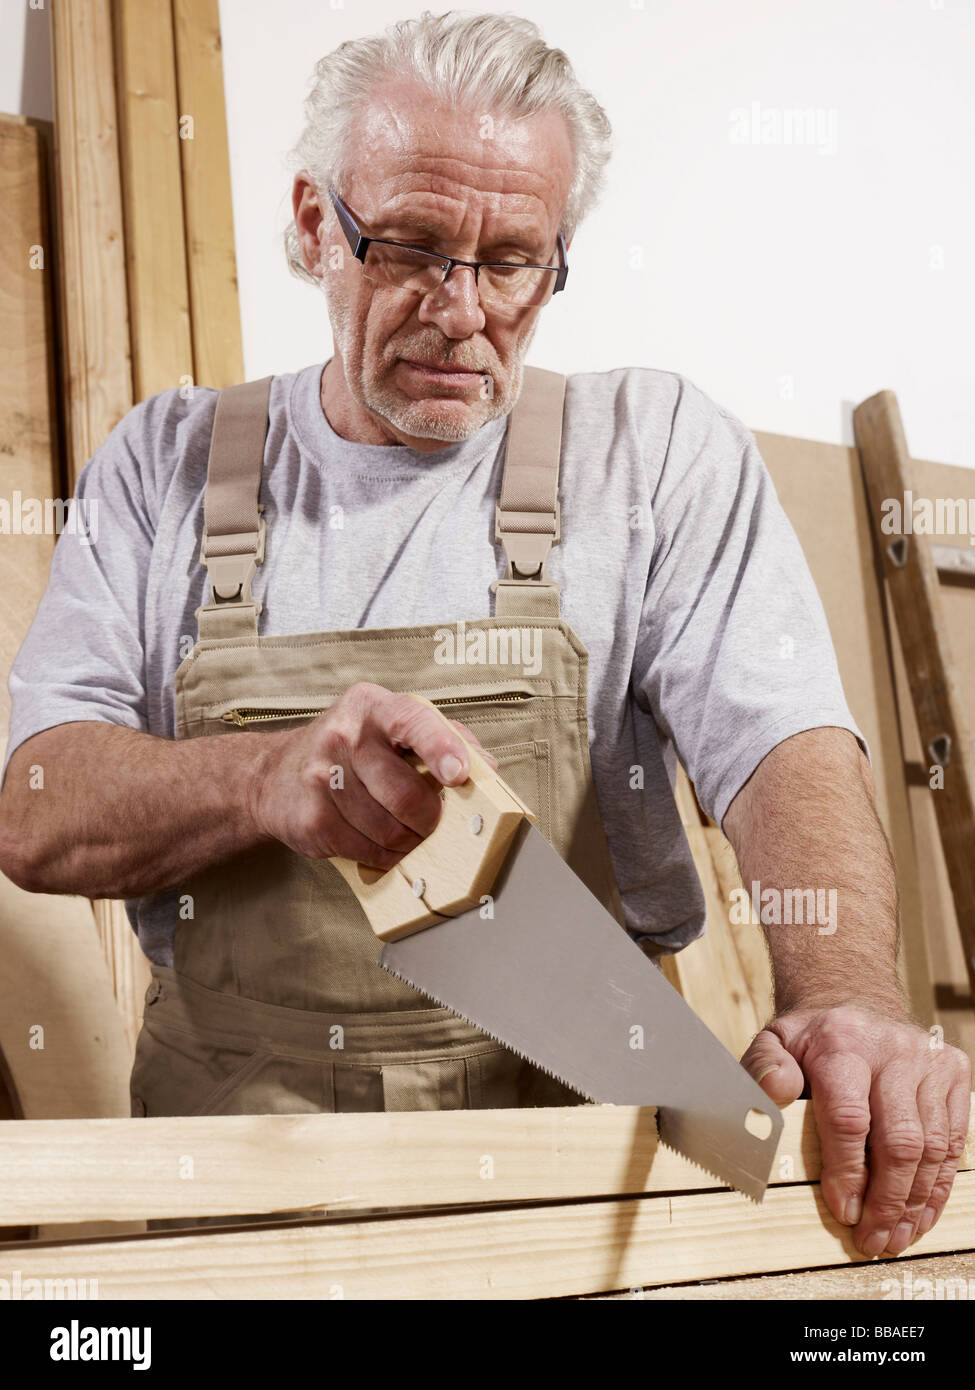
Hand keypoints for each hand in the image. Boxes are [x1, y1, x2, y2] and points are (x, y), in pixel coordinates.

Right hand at [248, 682, 496, 867]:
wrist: (276, 774)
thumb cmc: (352, 750)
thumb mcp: (392, 726)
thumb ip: (442, 738)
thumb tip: (486, 767)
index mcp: (372, 706)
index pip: (414, 722)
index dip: (442, 750)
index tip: (460, 776)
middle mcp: (343, 736)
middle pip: (408, 795)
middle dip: (430, 819)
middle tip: (431, 822)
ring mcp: (321, 778)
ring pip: (390, 830)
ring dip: (408, 842)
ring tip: (404, 833)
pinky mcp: (311, 819)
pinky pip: (366, 851)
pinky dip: (383, 855)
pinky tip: (378, 842)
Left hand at [742, 1005, 970, 1255]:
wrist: (855, 1002)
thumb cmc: (811, 1038)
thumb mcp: (774, 1042)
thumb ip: (763, 1068)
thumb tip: (775, 1092)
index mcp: (842, 1043)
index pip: (850, 1118)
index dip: (848, 1172)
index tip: (842, 1211)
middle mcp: (893, 1051)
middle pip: (899, 1140)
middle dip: (886, 1200)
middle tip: (871, 1239)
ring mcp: (929, 1062)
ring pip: (932, 1148)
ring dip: (914, 1202)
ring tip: (895, 1238)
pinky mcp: (954, 1073)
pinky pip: (953, 1142)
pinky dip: (938, 1186)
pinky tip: (920, 1215)